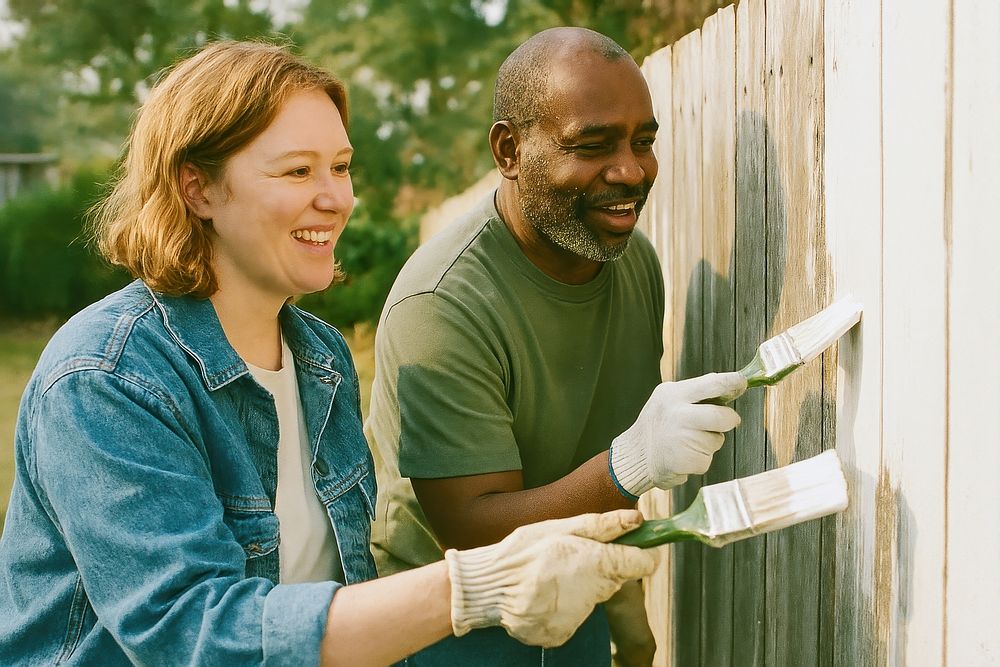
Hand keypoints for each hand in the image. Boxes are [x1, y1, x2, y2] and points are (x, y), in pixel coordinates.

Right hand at [444, 510, 656, 647]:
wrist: (485, 587)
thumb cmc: (521, 551)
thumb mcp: (558, 528)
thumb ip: (601, 526)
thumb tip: (637, 519)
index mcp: (594, 562)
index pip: (642, 564)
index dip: (642, 554)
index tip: (634, 548)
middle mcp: (591, 594)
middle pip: (614, 581)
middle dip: (599, 568)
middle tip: (569, 558)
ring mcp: (576, 619)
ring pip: (591, 598)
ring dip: (577, 587)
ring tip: (549, 576)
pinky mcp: (561, 635)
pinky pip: (570, 617)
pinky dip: (560, 606)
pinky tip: (541, 595)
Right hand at [609, 372, 745, 496]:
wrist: (635, 456)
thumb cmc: (658, 426)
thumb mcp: (668, 400)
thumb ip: (696, 394)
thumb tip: (731, 387)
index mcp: (674, 394)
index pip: (712, 383)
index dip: (733, 382)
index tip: (742, 383)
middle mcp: (677, 413)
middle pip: (721, 416)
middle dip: (729, 420)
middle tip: (728, 421)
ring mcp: (681, 437)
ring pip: (716, 439)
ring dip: (709, 443)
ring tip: (688, 442)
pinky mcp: (685, 460)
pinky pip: (707, 458)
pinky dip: (700, 460)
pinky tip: (684, 456)